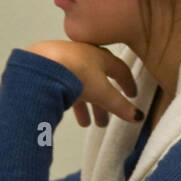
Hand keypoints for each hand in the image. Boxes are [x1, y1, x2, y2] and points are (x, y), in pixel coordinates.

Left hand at [24, 40, 139, 127]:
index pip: (120, 69)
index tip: (132, 96)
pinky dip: (70, 99)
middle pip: (100, 81)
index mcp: (101, 57)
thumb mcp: (102, 93)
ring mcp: (66, 61)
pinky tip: (66, 110)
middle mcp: (85, 56)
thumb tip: (139, 117)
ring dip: (86, 105)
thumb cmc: (77, 74)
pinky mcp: (49, 68)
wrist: (41, 66)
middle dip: (104, 102)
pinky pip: (65, 85)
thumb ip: (120, 106)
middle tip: (104, 121)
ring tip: (85, 124)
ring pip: (81, 85)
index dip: (128, 83)